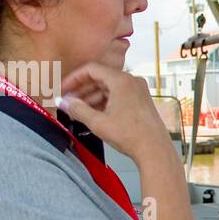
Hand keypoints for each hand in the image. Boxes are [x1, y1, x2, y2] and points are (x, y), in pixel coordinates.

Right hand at [56, 62, 171, 160]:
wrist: (155, 150)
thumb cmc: (132, 136)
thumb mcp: (98, 122)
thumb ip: (77, 109)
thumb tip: (63, 102)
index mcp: (121, 80)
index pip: (91, 69)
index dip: (73, 79)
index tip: (64, 89)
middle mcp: (132, 81)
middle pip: (100, 78)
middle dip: (82, 90)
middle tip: (68, 102)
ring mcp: (138, 91)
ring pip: (109, 88)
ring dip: (92, 98)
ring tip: (78, 111)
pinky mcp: (141, 101)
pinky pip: (118, 96)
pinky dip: (105, 103)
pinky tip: (94, 114)